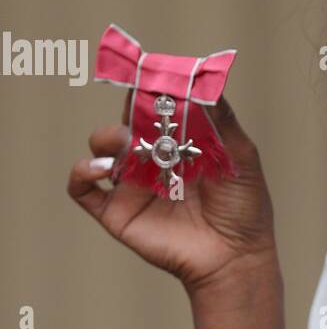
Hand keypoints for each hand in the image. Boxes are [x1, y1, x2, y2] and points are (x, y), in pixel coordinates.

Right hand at [67, 90, 278, 295]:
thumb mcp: (240, 157)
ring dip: (109, 136)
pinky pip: (82, 186)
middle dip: (131, 105)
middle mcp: (152, 157)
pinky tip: (104, 168)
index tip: (152, 70)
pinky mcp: (116, 211)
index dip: (151, 85)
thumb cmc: (243, 209)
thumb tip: (205, 80)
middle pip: (128, 118)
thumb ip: (222, 120)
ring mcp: (132, 183)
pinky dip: (82, 171)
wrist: (234, 258)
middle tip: (143, 104)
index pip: (157, 103)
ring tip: (132, 145)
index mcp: (181, 140)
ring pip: (102, 145)